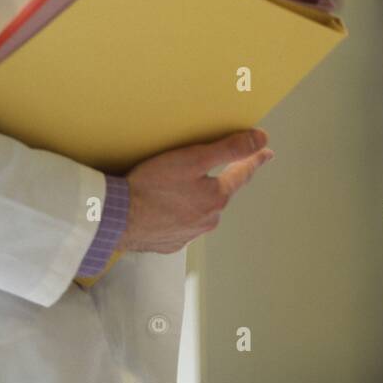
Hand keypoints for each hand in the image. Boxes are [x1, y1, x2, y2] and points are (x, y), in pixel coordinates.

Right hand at [121, 128, 274, 253]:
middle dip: (217, 180)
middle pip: (219, 194)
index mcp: (216, 198)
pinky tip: (162, 206)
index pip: (241, 174)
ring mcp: (188, 234)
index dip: (254, 160)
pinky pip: (179, 224)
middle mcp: (207, 220)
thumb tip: (261, 140)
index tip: (266, 153)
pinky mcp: (168, 242)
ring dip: (194, 199)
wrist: (116, 219)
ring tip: (177, 187)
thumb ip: (229, 149)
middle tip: (208, 167)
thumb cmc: (151, 187)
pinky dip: (176, 214)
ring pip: (199, 211)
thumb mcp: (193, 159)